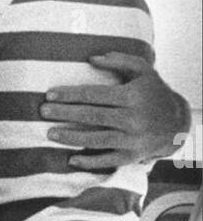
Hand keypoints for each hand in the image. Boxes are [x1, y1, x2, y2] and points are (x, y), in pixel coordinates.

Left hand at [41, 53, 191, 168]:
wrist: (177, 122)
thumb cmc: (154, 92)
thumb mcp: (143, 70)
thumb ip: (119, 60)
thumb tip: (91, 59)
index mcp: (132, 97)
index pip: (94, 95)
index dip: (70, 95)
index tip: (50, 95)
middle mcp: (132, 119)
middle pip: (92, 116)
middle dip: (65, 114)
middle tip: (42, 112)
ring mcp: (132, 140)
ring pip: (96, 139)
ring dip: (71, 138)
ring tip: (50, 134)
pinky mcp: (132, 156)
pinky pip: (108, 160)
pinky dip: (89, 161)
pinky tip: (71, 160)